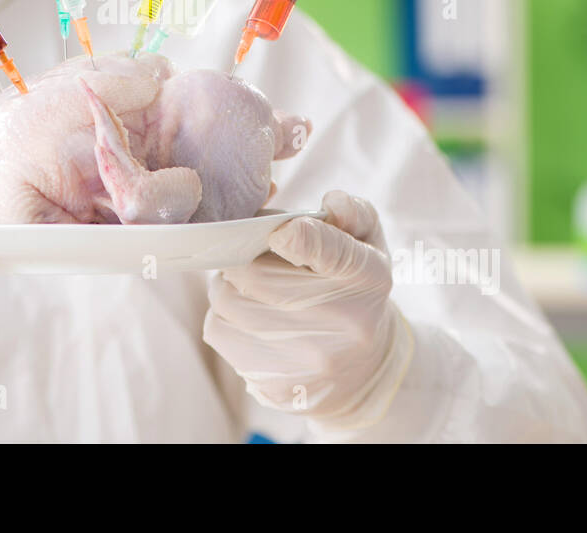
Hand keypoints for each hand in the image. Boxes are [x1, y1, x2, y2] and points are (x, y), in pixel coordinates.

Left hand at [204, 190, 410, 429]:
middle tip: (250, 254)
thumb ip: (352, 213)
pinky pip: (218, 328)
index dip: (295, 235)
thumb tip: (331, 203)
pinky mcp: (273, 383)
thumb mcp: (368, 245)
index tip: (279, 232)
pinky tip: (248, 315)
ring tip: (251, 285)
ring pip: (228, 299)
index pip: (326, 250)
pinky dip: (223, 314)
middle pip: (255, 275)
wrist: (361, 372)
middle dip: (242, 256)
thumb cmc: (355, 293)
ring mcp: (306, 359)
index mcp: (366, 277)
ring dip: (229, 283)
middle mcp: (342, 324)